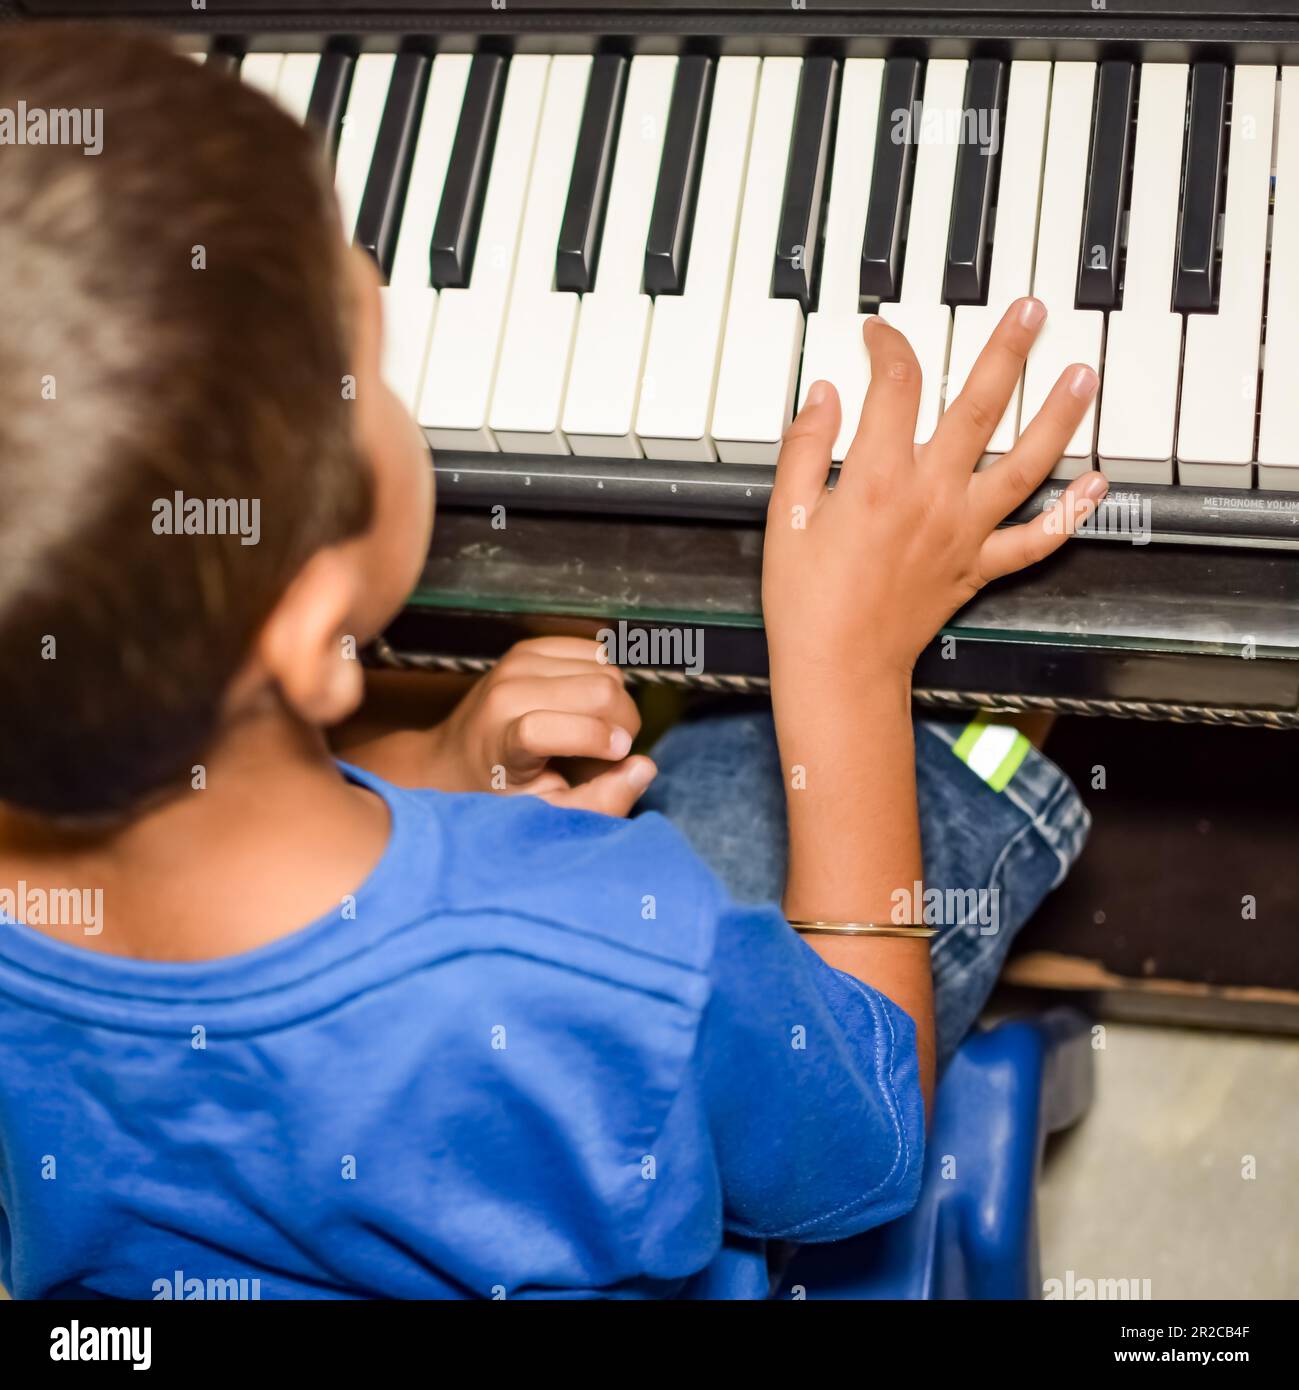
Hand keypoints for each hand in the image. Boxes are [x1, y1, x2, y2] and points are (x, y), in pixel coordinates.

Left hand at [427, 636, 655, 815]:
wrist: (453, 758)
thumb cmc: (501, 793)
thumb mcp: (545, 814)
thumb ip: (599, 801)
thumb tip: (644, 767)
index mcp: (501, 741)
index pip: (549, 727)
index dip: (594, 740)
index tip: (619, 756)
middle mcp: (506, 693)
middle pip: (600, 691)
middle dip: (624, 724)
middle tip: (612, 751)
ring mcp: (517, 663)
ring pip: (606, 668)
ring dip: (615, 702)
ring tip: (596, 729)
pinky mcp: (530, 647)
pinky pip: (596, 652)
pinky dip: (605, 679)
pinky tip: (587, 705)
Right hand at [762, 297, 1106, 690]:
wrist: (838, 667)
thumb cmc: (807, 600)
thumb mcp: (785, 514)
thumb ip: (805, 447)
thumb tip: (824, 395)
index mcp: (877, 477)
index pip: (895, 387)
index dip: (889, 347)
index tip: (881, 335)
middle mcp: (931, 496)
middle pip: (979, 407)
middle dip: (1007, 351)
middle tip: (1031, 312)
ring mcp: (962, 532)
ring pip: (1025, 465)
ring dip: (1058, 416)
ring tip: (1083, 374)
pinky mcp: (977, 567)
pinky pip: (1035, 540)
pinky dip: (1072, 514)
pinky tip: (1098, 485)